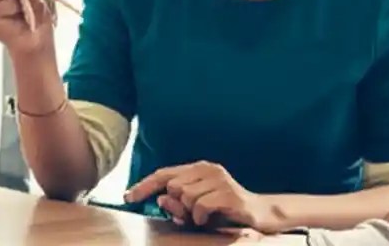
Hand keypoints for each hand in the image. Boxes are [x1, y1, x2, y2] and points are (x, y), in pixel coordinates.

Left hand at [125, 161, 285, 233]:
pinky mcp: (229, 194)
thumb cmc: (224, 211)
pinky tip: (210, 219)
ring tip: (204, 217)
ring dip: (191, 213)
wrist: (260, 214)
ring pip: (185, 196)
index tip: (128, 197)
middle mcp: (209, 169)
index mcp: (198, 168)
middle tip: (190, 215)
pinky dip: (201, 216)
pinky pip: (201, 206)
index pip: (164, 174)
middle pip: (173, 187)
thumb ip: (178, 204)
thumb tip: (161, 200)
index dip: (144, 186)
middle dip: (177, 205)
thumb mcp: (197, 209)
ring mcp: (220, 180)